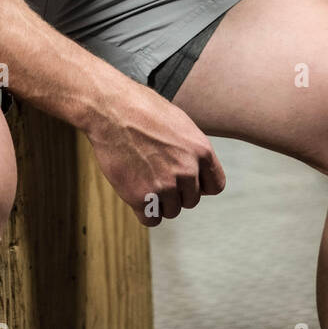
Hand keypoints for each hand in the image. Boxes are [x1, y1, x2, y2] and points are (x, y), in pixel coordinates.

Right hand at [84, 79, 225, 226]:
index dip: (200, 185)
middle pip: (191, 200)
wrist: (112, 109)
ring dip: (160, 201)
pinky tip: (137, 193)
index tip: (186, 182)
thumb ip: (192, 149)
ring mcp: (165, 185)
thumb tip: (196, 168)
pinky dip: (145, 211)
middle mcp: (187, 170)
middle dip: (177, 192)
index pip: (215, 185)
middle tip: (157, 174)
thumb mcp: (179, 122)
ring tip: (144, 179)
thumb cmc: (142, 109)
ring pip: (172, 211)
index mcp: (201, 150)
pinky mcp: (141, 196)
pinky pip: (151, 219)